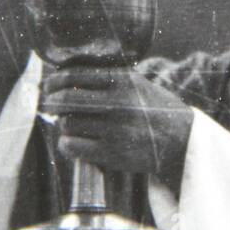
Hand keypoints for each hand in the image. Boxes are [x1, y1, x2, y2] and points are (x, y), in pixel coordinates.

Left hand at [41, 67, 193, 192]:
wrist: (181, 141)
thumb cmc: (154, 109)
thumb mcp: (136, 83)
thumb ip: (106, 77)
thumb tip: (65, 75)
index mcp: (122, 81)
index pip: (74, 75)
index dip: (54, 81)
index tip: (48, 85)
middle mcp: (117, 103)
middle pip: (66, 100)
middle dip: (52, 102)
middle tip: (50, 104)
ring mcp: (114, 129)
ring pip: (68, 124)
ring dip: (62, 125)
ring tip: (68, 125)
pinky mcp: (112, 154)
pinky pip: (73, 147)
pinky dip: (66, 144)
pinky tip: (71, 143)